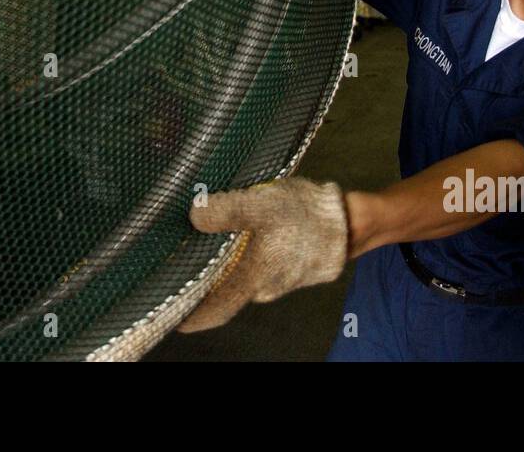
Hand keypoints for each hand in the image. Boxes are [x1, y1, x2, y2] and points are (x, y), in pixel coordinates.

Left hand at [177, 177, 348, 332]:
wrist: (349, 222)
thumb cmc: (304, 216)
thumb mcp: (259, 205)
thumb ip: (224, 211)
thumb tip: (194, 215)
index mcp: (252, 279)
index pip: (215, 309)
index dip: (193, 316)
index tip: (174, 317)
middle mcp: (264, 288)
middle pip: (229, 290)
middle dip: (211, 278)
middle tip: (189, 258)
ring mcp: (281, 282)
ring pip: (247, 277)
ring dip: (234, 263)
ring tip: (217, 239)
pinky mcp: (293, 271)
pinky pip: (264, 269)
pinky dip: (252, 257)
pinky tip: (249, 235)